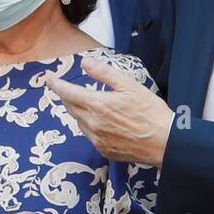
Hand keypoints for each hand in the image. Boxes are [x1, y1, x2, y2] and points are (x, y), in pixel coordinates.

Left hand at [46, 57, 172, 166]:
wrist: (164, 143)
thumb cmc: (150, 112)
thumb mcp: (129, 85)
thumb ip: (104, 74)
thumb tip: (85, 63)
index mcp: (97, 105)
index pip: (68, 92)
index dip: (56, 84)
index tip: (48, 78)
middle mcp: (92, 124)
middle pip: (71, 107)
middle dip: (68, 96)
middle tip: (70, 89)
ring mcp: (97, 139)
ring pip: (80, 122)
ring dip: (80, 111)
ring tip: (93, 105)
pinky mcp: (104, 150)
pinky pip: (90, 135)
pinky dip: (91, 125)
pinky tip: (104, 122)